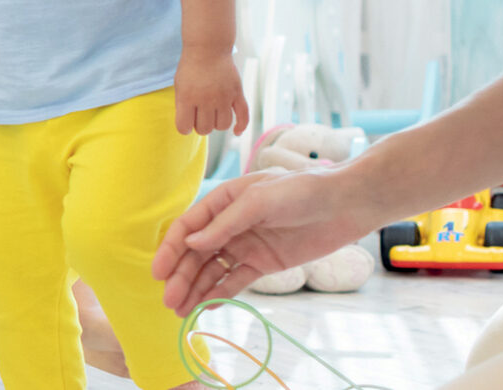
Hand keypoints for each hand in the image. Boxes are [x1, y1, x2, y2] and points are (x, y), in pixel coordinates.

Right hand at [153, 167, 385, 316]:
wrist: (344, 205)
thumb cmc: (302, 191)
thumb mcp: (259, 200)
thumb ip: (224, 224)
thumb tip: (191, 243)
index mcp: (224, 201)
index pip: (188, 227)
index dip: (171, 250)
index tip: (159, 273)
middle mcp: (230, 224)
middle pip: (196, 253)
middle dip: (181, 277)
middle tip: (168, 301)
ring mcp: (246, 244)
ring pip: (212, 270)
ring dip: (195, 289)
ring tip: (180, 311)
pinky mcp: (263, 263)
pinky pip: (235, 280)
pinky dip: (219, 293)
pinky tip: (205, 306)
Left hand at [174, 52, 249, 135]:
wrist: (208, 48)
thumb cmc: (191, 67)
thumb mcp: (179, 85)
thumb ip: (182, 106)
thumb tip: (189, 126)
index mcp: (187, 97)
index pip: (184, 127)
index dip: (184, 128)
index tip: (186, 122)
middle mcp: (206, 99)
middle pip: (205, 129)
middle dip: (201, 125)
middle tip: (200, 115)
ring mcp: (223, 97)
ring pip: (223, 126)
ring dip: (217, 124)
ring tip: (214, 114)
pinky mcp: (237, 93)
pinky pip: (243, 116)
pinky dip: (241, 126)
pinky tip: (236, 131)